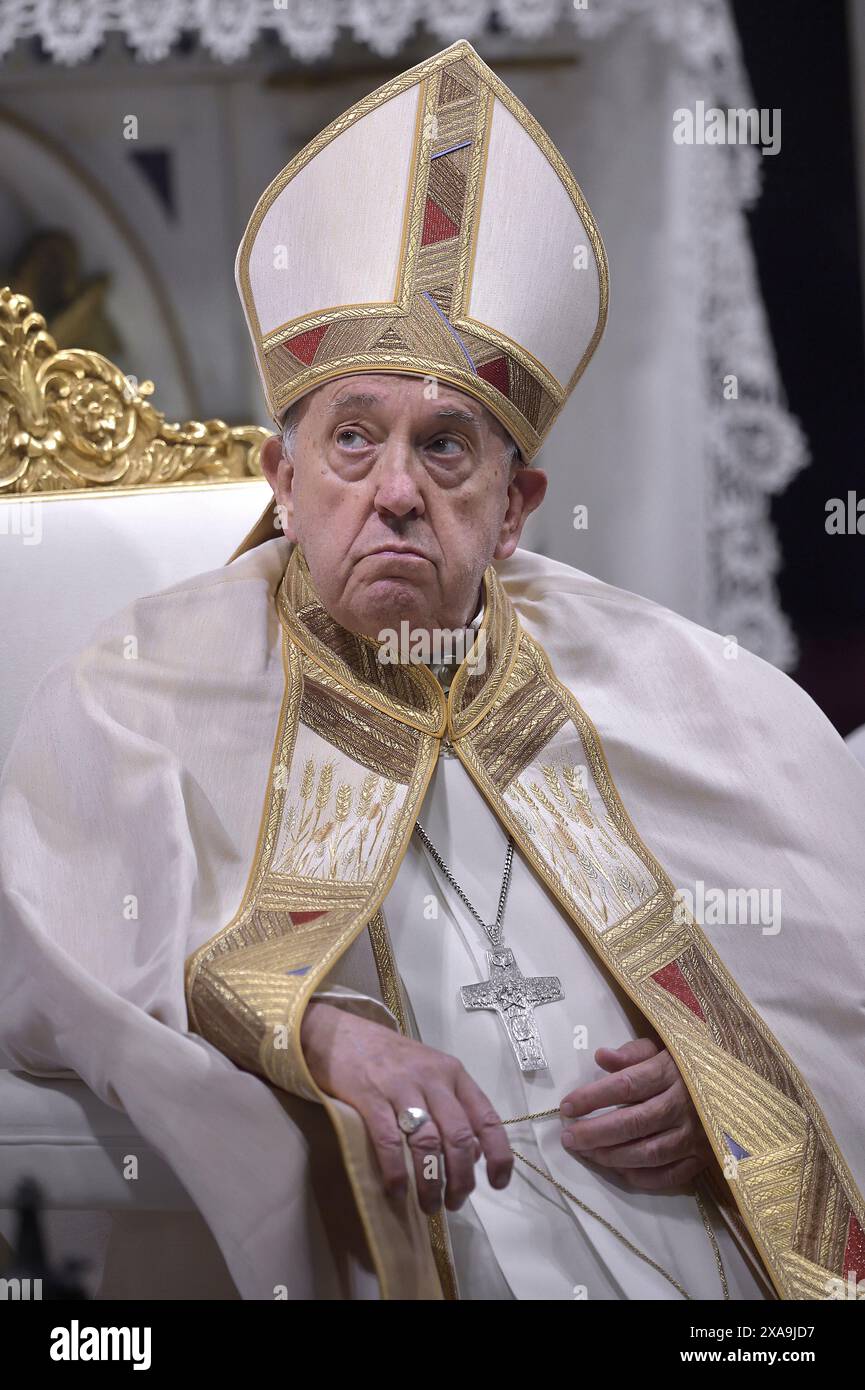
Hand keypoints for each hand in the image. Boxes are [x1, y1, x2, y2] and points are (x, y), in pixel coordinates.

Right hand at [300, 1000, 512, 1214]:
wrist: (341, 1033)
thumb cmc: (389, 1058)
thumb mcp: (430, 1071)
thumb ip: (452, 1106)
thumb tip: (473, 1153)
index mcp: (453, 1074)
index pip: (486, 1117)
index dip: (498, 1154)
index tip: (498, 1183)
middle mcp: (433, 1079)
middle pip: (459, 1137)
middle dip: (461, 1179)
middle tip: (455, 1203)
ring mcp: (401, 1087)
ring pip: (428, 1143)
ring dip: (432, 1183)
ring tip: (429, 1206)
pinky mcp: (370, 1096)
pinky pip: (389, 1141)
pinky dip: (396, 1171)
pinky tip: (396, 1191)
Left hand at [559, 1038, 712, 1190]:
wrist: (737, 1087)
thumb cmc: (689, 1064)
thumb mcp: (664, 1048)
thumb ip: (632, 1053)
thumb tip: (600, 1057)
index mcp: (671, 1072)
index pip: (626, 1085)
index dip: (593, 1097)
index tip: (566, 1106)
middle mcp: (684, 1104)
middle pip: (634, 1122)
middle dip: (596, 1132)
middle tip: (569, 1137)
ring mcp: (696, 1135)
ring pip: (650, 1152)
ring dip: (614, 1157)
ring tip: (587, 1153)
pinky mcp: (705, 1158)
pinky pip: (670, 1175)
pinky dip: (643, 1177)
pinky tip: (620, 1171)